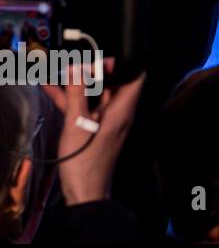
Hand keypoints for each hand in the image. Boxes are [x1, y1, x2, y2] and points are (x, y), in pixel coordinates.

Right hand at [40, 58, 144, 205]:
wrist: (85, 190)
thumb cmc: (86, 161)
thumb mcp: (77, 124)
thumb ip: (77, 95)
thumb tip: (77, 69)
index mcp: (123, 109)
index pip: (135, 77)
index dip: (123, 64)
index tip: (104, 57)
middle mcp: (119, 112)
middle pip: (113, 83)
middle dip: (96, 71)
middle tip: (78, 62)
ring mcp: (106, 119)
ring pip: (95, 94)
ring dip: (80, 83)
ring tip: (62, 70)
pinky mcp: (94, 127)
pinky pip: (85, 107)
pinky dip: (72, 98)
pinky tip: (54, 88)